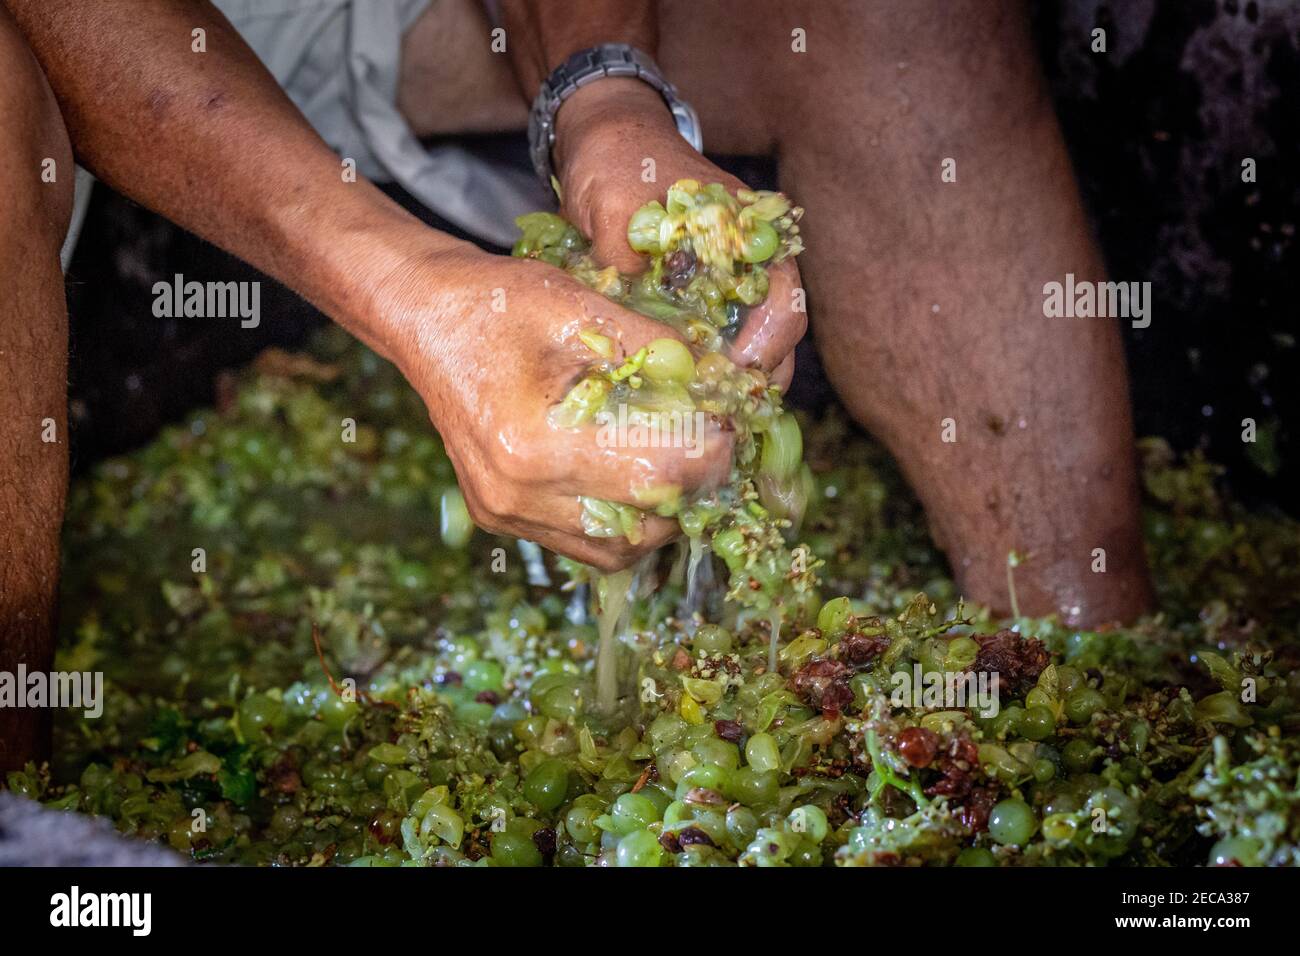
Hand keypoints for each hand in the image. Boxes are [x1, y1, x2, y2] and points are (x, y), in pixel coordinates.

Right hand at [376, 243, 733, 570]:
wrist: (426, 319)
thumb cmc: (501, 304)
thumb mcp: (586, 308)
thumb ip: (662, 351)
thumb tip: (727, 385)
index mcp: (536, 443)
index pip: (660, 475)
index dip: (713, 450)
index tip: (727, 419)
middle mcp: (518, 494)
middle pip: (646, 524)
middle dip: (695, 485)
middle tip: (710, 441)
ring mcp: (506, 513)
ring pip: (620, 549)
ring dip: (662, 512)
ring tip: (675, 460)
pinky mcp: (502, 518)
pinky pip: (585, 545)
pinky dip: (623, 520)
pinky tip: (632, 474)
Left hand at [554, 79, 804, 389]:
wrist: (602, 139)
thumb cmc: (619, 163)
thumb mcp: (618, 206)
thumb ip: (628, 263)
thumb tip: (634, 326)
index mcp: (752, 238)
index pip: (784, 305)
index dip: (767, 349)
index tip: (732, 378)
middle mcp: (750, 268)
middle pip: (774, 343)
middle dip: (750, 387)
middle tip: (714, 420)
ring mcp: (725, 288)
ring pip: (746, 354)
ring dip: (727, 389)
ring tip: (696, 420)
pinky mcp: (695, 305)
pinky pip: (712, 350)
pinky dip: (701, 378)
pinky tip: (676, 403)